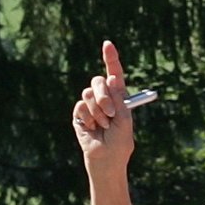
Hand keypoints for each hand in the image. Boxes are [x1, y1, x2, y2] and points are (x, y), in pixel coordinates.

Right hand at [72, 40, 134, 175]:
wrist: (107, 160)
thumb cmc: (120, 143)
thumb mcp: (125, 120)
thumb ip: (119, 99)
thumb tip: (110, 79)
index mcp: (119, 98)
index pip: (114, 74)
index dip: (111, 59)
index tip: (108, 44)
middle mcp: (104, 99)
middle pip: (98, 81)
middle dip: (104, 95)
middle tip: (111, 112)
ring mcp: (90, 106)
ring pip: (88, 93)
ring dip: (98, 110)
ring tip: (104, 125)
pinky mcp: (79, 114)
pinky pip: (80, 106)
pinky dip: (88, 118)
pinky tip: (92, 128)